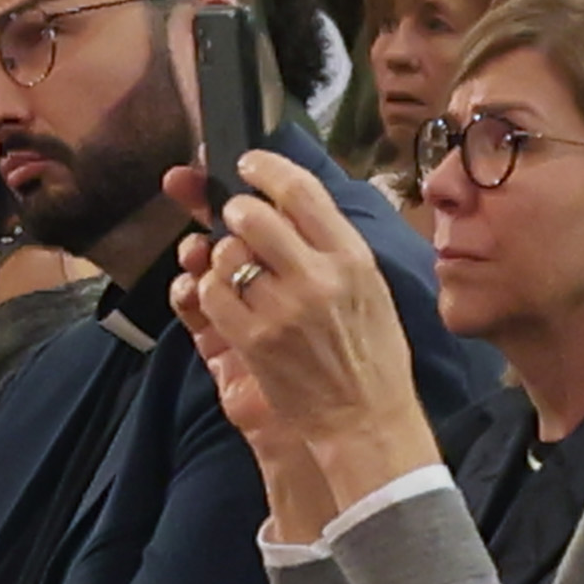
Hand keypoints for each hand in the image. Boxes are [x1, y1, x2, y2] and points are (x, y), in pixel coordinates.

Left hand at [165, 151, 424, 459]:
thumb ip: (334, 245)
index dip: (265, 168)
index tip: (247, 164)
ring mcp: (282, 309)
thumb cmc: (373, 355)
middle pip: (250, 215)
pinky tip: (228, 300)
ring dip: (222, 257)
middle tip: (236, 220)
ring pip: (225, 255)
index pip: (300, 191)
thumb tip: (292, 201)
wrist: (366, 419)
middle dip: (234, 212)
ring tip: (239, 271)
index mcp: (352, 258)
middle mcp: (317, 277)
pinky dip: (210, 291)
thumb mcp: (373, 288)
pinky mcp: (253, 340)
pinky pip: (210, 294)